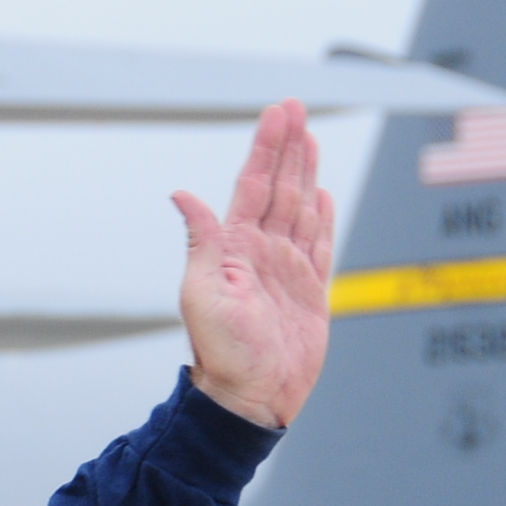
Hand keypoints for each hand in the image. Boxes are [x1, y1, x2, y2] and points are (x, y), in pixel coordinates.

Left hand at [174, 101, 336, 427]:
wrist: (251, 397)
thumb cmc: (221, 354)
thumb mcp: (202, 294)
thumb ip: (201, 241)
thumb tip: (183, 195)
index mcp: (235, 248)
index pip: (254, 185)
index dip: (266, 148)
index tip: (277, 114)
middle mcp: (261, 253)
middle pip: (280, 187)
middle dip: (288, 147)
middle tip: (295, 109)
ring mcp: (287, 270)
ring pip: (300, 208)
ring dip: (305, 172)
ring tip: (309, 138)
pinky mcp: (309, 291)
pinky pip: (319, 245)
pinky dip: (323, 217)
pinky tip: (322, 194)